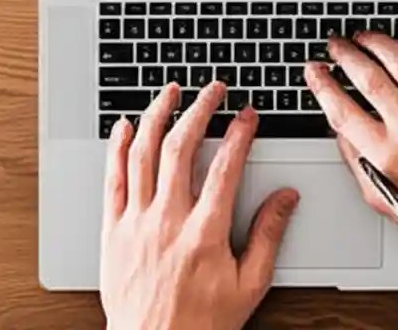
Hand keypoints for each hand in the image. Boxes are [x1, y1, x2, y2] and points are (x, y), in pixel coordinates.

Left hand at [99, 82, 299, 329]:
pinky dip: (117, 148)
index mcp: (204, 233)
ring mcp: (135, 223)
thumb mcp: (249, 285)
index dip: (239, 134)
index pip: (224, 168)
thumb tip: (286, 199)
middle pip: (180, 148)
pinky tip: (124, 127)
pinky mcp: (112, 231)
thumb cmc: (200, 324)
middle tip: (212, 91)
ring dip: (156, 116)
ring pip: (142, 155)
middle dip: (199, 110)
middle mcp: (167, 221)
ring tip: (169, 93)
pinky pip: (112, 179)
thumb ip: (268, 236)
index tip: (247, 115)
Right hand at [304, 33, 397, 273]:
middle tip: (337, 45)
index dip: (322, 84)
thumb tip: (341, 126)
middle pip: (369, 77)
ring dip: (378, 43)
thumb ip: (356, 160)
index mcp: (389, 157)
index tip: (315, 71)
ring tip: (366, 37)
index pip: (342, 109)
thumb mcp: (382, 198)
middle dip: (345, 55)